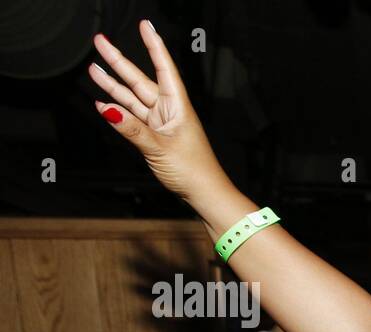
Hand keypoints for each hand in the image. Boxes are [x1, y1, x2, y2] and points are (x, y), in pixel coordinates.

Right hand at [89, 22, 229, 201]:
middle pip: (141, 81)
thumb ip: (131, 128)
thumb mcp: (159, 148)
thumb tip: (107, 109)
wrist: (204, 193)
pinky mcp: (155, 136)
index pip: (164, 69)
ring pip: (134, 99)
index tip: (145, 26)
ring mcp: (161, 124)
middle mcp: (169, 111)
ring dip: (114, 85)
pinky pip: (133, 118)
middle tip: (101, 42)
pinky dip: (118, 111)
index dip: (154, 46)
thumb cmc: (193, 171)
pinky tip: (103, 102)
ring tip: (94, 68)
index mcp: (178, 107)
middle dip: (120, 62)